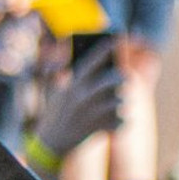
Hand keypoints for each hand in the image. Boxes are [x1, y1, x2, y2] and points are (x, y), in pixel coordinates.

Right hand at [32, 42, 126, 169]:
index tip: (117, 38)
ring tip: (114, 105)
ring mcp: (93, 113)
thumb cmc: (57, 112)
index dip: (106, 48)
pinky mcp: (101, 128)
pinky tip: (111, 123)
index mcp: (73, 84)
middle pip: (113, 79)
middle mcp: (83, 96)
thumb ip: (67, 71)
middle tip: (125, 77)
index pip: (93, 60)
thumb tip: (82, 54)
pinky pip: (123, 120)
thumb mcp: (57, 89)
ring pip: (121, 100)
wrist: (53, 142)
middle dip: (122, 77)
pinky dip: (120, 122)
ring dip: (120, 102)